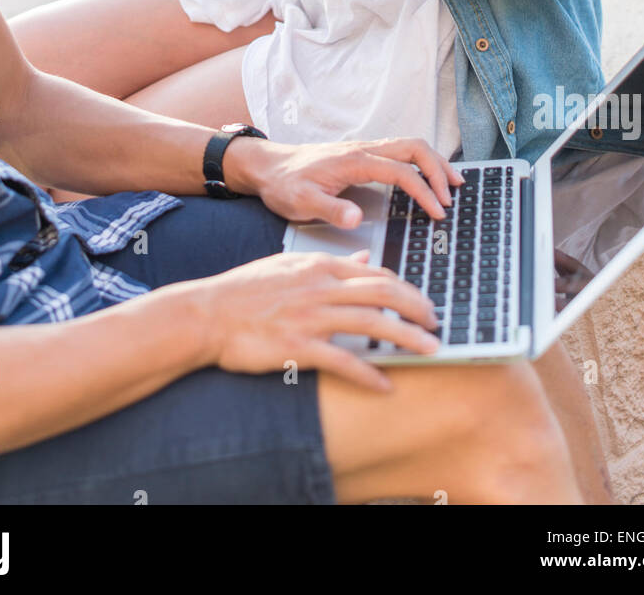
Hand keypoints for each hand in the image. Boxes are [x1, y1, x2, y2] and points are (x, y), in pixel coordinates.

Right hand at [196, 250, 440, 390]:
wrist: (207, 313)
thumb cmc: (245, 290)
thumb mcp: (289, 265)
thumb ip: (329, 263)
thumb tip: (362, 257)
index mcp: (318, 266)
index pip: (374, 272)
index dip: (405, 288)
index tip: (423, 303)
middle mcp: (319, 288)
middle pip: (382, 292)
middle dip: (416, 307)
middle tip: (436, 323)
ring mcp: (309, 316)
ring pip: (371, 322)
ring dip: (405, 337)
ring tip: (429, 350)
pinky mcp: (297, 346)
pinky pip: (341, 360)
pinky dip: (367, 374)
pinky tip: (385, 386)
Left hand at [225, 135, 464, 226]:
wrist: (267, 166)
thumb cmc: (283, 184)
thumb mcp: (301, 202)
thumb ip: (330, 210)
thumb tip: (357, 219)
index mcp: (354, 160)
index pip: (402, 172)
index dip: (425, 191)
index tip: (438, 212)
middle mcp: (363, 149)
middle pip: (414, 148)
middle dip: (439, 169)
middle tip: (454, 196)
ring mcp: (364, 149)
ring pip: (409, 146)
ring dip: (434, 162)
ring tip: (453, 184)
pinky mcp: (362, 154)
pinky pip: (400, 152)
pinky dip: (421, 162)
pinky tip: (426, 178)